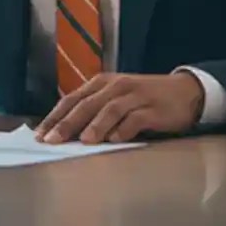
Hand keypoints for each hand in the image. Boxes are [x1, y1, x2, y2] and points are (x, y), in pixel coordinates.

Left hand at [34, 72, 204, 144]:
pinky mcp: (153, 109)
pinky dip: (125, 129)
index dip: (55, 117)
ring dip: (96, 125)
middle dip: (67, 123)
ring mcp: (135, 96)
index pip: (72, 99)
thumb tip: (65, 133)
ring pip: (110, 109)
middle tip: (52, 141)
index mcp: (102, 83)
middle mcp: (116, 86)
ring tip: (84, 141)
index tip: (40, 135)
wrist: (184, 91)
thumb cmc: (143, 98)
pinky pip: (136, 119)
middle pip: (87, 104)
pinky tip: (116, 140)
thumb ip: (94, 111)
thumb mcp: (115, 98)